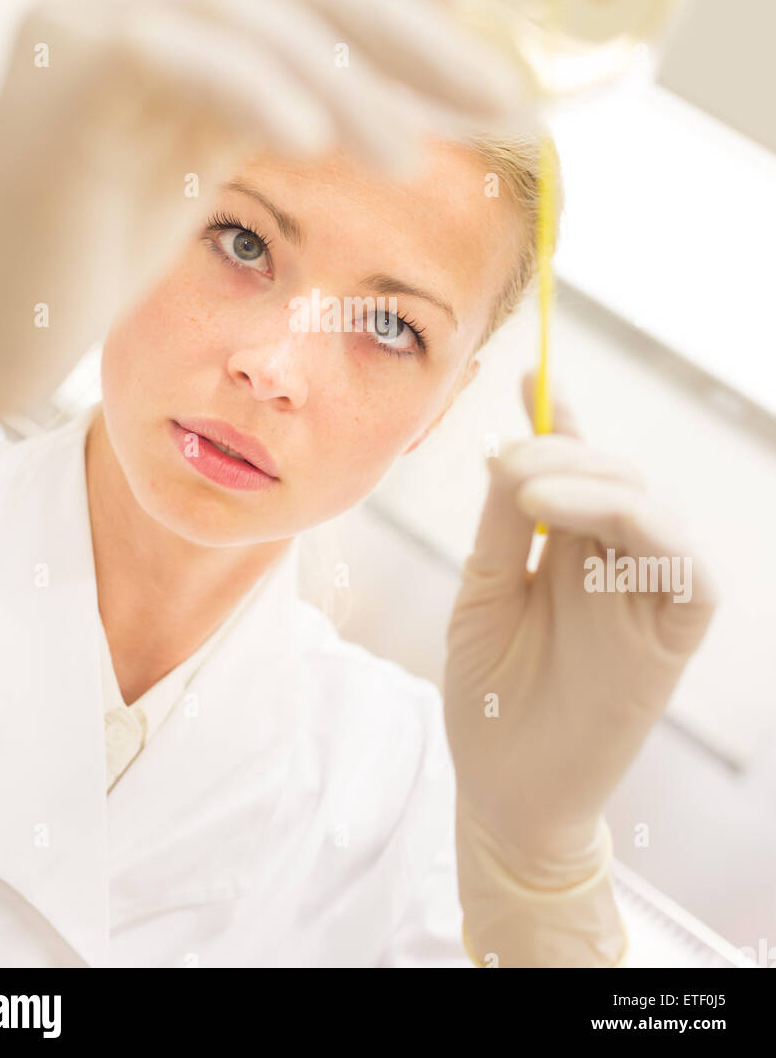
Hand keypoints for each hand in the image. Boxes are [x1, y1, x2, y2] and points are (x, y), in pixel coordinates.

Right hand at [0, 0, 526, 484]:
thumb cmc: (101, 238)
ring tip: (410, 160)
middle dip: (403, 26)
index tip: (466, 8)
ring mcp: (85, 12)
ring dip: (347, 80)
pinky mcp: (61, 70)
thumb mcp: (215, 143)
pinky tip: (314, 139)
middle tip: (491, 94)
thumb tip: (417, 86)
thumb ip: (290, 90)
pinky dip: (256, 86)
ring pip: (245, 2)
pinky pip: (177, 49)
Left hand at [444, 371, 717, 889]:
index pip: (577, 466)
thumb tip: (510, 438)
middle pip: (613, 474)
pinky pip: (687, 570)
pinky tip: (592, 521)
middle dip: (562, 450)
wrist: (500, 792)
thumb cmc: (489, 695)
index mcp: (568, 548)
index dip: (560, 418)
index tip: (528, 378)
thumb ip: (504, 518)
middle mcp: (613, 563)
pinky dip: (650, 530)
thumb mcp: (484, 588)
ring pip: (651, 507)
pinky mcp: (673, 636)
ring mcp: (646, 597)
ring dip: (594, 482)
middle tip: (507, 463)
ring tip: (530, 490)